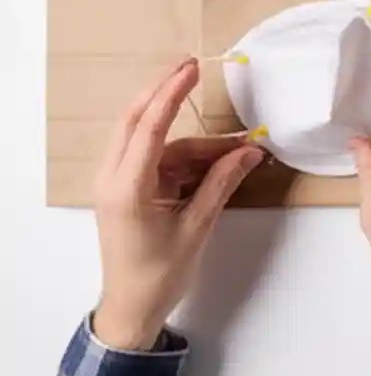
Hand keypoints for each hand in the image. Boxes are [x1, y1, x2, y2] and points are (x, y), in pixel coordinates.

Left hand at [92, 58, 263, 349]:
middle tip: (193, 68)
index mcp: (127, 187)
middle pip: (138, 121)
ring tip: (241, 147)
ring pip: (156, 142)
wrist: (132, 307)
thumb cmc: (160, 273)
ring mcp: (119, 182)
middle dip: (166, 94)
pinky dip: (189, 158)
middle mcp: (114, 177)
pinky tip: (222, 162)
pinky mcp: (130, 189)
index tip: (190, 69)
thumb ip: (221, 183)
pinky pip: (160, 160)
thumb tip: (250, 151)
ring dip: (196, 141)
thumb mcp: (197, 227)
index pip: (148, 127)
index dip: (171, 94)